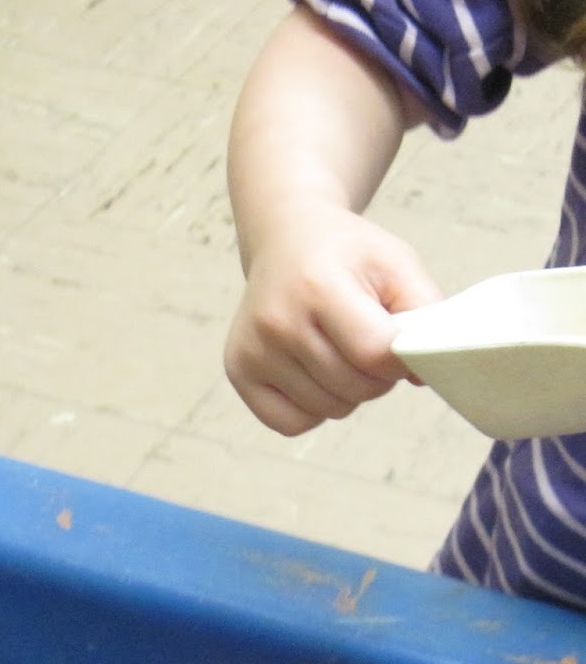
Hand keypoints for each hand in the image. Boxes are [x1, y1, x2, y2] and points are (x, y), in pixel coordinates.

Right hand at [226, 204, 441, 434]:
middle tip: (371, 346)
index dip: (401, 360)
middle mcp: (277, 322)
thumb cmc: (345, 255)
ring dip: (348, 393)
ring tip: (343, 356)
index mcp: (317, 286)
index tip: (405, 347)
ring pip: (328, 409)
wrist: (286, 240)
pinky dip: (314, 410)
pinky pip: (291, 423)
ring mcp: (253, 351)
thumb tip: (424, 374)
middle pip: (354, 386)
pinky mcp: (238, 372)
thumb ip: (424, 311)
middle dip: (377, 376)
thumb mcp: (396, 263)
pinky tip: (316, 377)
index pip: (373, 352)